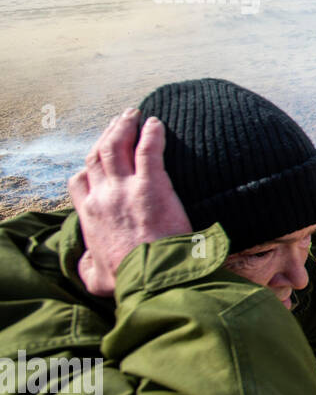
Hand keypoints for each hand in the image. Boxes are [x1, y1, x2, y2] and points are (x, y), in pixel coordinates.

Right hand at [68, 109, 192, 296]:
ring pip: (116, 146)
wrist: (152, 278)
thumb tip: (88, 263)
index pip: (80, 183)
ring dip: (123, 126)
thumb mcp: (97, 279)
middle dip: (106, 135)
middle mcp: (102, 197)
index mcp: (89, 217)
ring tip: (133, 113)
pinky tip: (156, 123)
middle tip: (118, 122)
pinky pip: (148, 150)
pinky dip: (151, 134)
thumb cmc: (129, 281)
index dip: (87, 168)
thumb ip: (88, 267)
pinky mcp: (152, 185)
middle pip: (97, 156)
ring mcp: (125, 189)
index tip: (96, 160)